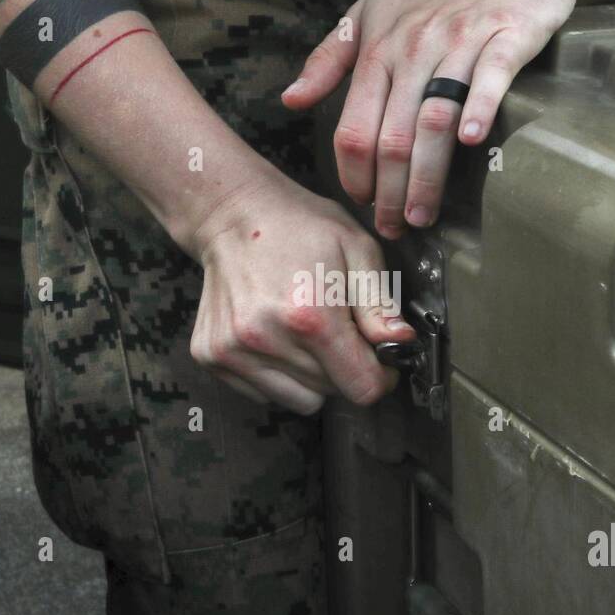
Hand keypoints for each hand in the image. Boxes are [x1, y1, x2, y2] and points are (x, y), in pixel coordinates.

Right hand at [188, 175, 416, 414]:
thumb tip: (402, 342)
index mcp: (310, 316)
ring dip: (312, 376)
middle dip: (345, 368)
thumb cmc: (298, 227)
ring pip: (300, 400)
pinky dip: (278, 373)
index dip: (381, 376)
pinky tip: (275, 334)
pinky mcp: (212, 355)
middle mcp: (267, 339)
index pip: (362, 388)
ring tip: (304, 332)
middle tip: (338, 330)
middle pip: (333, 394)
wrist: (232, 214)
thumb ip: (381, 304)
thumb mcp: (357, 250)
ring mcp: (234, 350)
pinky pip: (265, 393)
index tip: (378, 357)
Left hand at [282, 0, 575, 237]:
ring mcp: (460, 44)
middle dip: (387, 193)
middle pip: (392, 137)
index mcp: (378, 51)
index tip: (361, 204)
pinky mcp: (506, 38)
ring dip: (426, 175)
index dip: (353, 175)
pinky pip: (490, 78)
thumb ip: (328, 60)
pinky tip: (473, 143)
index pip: (354, 128)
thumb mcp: (366, 14)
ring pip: (435, 119)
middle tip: (391, 229)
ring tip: (422, 216)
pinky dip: (481, 109)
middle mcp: (414, 50)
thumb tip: (291, 101)